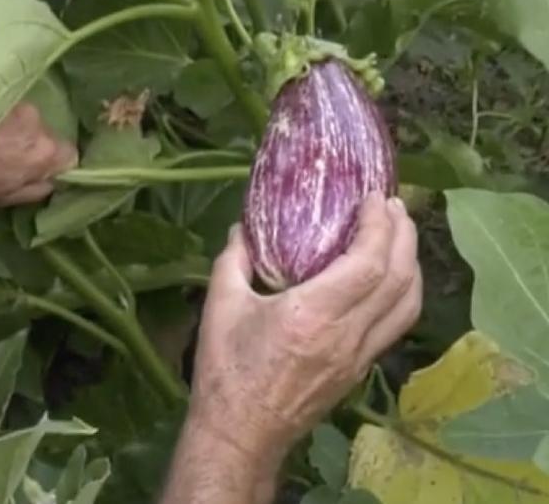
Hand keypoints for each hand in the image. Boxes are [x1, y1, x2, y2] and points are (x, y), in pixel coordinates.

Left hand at [0, 102, 77, 207]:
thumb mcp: (2, 198)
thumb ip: (35, 189)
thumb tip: (53, 181)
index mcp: (44, 153)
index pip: (70, 154)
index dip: (54, 163)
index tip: (35, 168)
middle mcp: (37, 120)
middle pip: (45, 132)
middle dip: (29, 142)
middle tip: (2, 154)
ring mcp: (15, 100)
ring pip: (24, 117)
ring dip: (10, 127)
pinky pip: (5, 104)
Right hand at [187, 192, 421, 462]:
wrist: (241, 432)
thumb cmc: (226, 370)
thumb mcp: (220, 307)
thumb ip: (233, 261)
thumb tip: (244, 228)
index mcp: (312, 314)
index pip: (367, 263)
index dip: (379, 226)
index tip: (375, 198)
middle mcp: (345, 334)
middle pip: (398, 279)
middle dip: (403, 236)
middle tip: (394, 206)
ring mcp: (357, 355)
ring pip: (407, 305)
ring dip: (411, 265)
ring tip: (400, 235)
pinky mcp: (358, 370)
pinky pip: (396, 325)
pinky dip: (403, 294)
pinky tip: (391, 278)